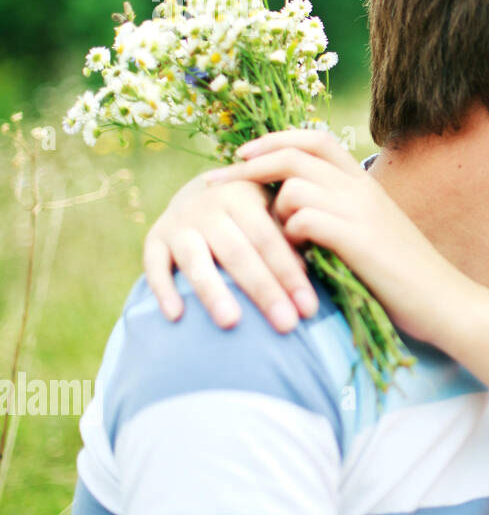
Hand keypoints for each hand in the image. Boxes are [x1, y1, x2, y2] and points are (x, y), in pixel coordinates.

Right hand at [144, 171, 319, 332]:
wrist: (198, 189)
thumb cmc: (250, 211)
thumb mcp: (271, 211)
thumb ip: (288, 237)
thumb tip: (308, 272)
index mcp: (242, 196)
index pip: (269, 239)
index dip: (289, 274)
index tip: (309, 308)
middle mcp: (207, 207)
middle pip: (238, 253)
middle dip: (264, 291)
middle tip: (286, 325)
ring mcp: (177, 223)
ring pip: (196, 260)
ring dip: (213, 292)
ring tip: (231, 323)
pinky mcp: (154, 239)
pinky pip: (154, 265)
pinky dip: (163, 289)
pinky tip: (176, 316)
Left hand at [205, 130, 474, 341]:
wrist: (445, 303)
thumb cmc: (407, 278)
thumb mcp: (374, 235)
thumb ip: (342, 216)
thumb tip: (297, 213)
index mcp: (366, 184)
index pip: (316, 139)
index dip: (276, 141)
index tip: (245, 155)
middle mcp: (362, 189)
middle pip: (295, 155)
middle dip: (251, 166)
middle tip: (221, 184)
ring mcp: (361, 212)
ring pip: (294, 187)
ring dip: (275, 212)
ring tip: (281, 241)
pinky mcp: (357, 240)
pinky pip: (305, 219)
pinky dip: (290, 234)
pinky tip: (297, 256)